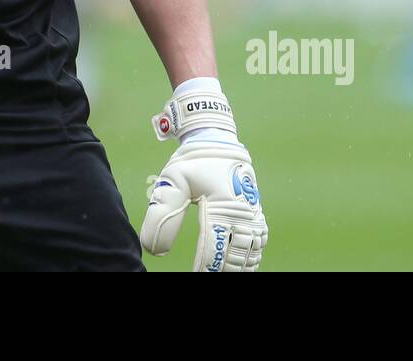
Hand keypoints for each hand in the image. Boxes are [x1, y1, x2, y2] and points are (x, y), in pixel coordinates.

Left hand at [140, 86, 267, 270]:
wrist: (216, 138)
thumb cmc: (192, 160)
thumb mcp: (172, 180)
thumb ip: (161, 213)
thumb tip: (153, 249)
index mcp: (223, 204)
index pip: (215, 245)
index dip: (205, 265)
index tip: (196, 273)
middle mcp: (243, 211)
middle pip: (237, 254)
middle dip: (223, 268)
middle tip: (206, 274)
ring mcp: (253, 211)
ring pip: (252, 250)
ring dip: (239, 265)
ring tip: (223, 272)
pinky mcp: (256, 211)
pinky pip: (259, 240)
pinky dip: (251, 255)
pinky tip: (240, 264)